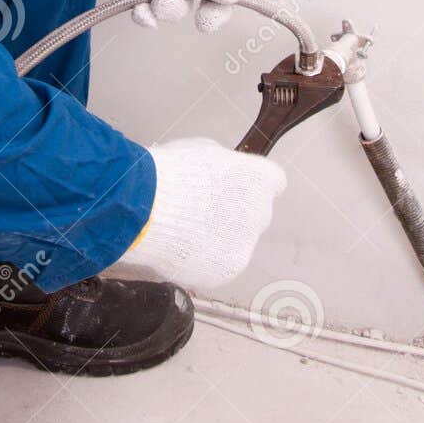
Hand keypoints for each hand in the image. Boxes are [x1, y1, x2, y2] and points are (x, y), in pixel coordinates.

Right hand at [119, 137, 287, 291]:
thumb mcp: (204, 152)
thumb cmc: (172, 174)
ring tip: (186, 230)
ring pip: (238, 242)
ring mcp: (244, 247)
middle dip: (237, 213)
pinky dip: (204, 258)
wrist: (148, 211)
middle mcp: (260, 215)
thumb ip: (225, 169)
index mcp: (260, 180)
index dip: (253, 183)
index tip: (238, 185)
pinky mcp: (224, 271)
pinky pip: (218, 263)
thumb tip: (223, 178)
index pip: (274, 182)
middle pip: (256, 214)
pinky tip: (181, 246)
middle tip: (204, 209)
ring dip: (220, 237)